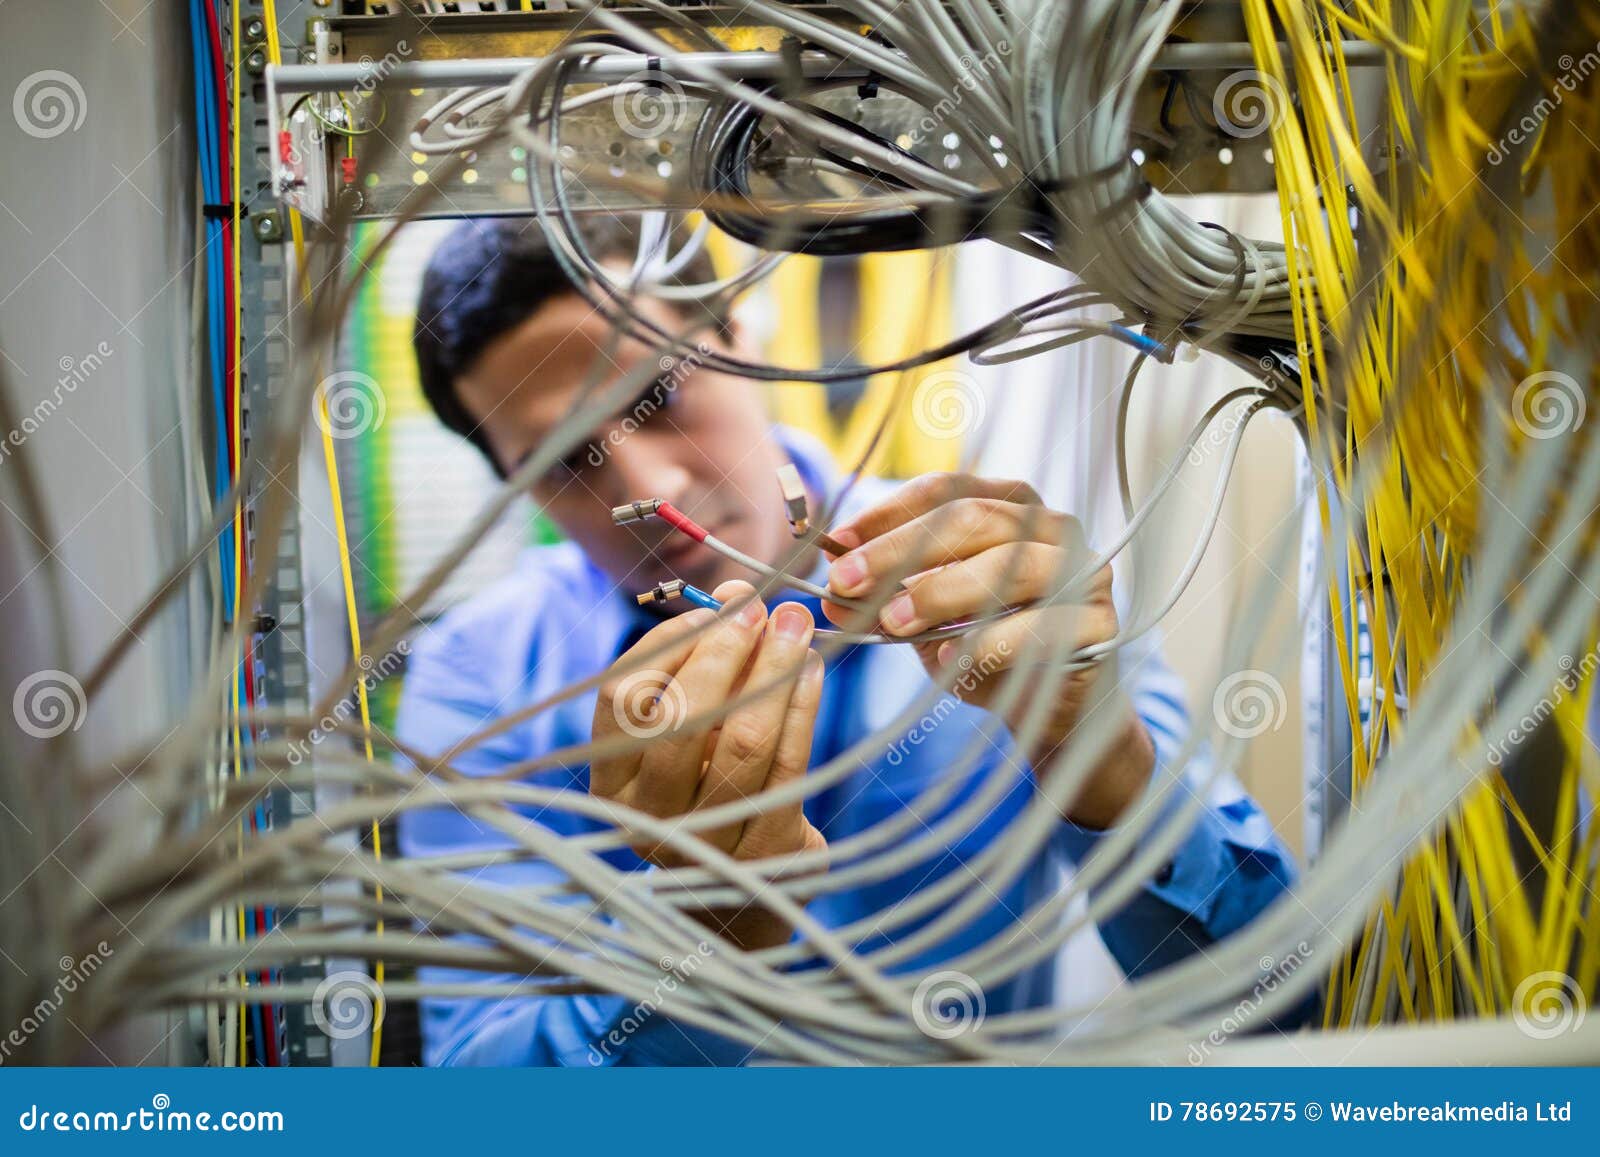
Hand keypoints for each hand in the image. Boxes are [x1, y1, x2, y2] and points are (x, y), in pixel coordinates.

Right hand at [592, 581, 825, 949]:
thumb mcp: (688, 738)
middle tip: (762, 605)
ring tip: (797, 624)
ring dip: (774, 670)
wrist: (743, 902)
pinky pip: (788, 764)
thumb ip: (700, 666)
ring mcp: (706, 845)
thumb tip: (735, 592)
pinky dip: (803, 705)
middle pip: (679, 719)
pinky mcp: (766, 854)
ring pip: (741, 740)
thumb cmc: (708, 793)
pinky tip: (814, 669)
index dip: (669, 643)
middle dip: (725, 650)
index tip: (713, 606)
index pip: (621, 698)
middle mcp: (645, 820)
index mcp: (610, 784)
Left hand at [820, 473, 1153, 828]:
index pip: (945, 489)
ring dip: (941, 591)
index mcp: (1012, 505)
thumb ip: (888, 597)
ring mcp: (1085, 570)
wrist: (1056, 711)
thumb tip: (831, 592)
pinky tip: (951, 656)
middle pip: (971, 519)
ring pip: (1008, 564)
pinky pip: (1044, 625)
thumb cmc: (991, 649)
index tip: (836, 546)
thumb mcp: (930, 620)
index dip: (886, 514)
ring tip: (892, 623)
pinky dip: (992, 640)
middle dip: (900, 551)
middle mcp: (1053, 526)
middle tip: (847, 584)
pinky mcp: (1101, 623)